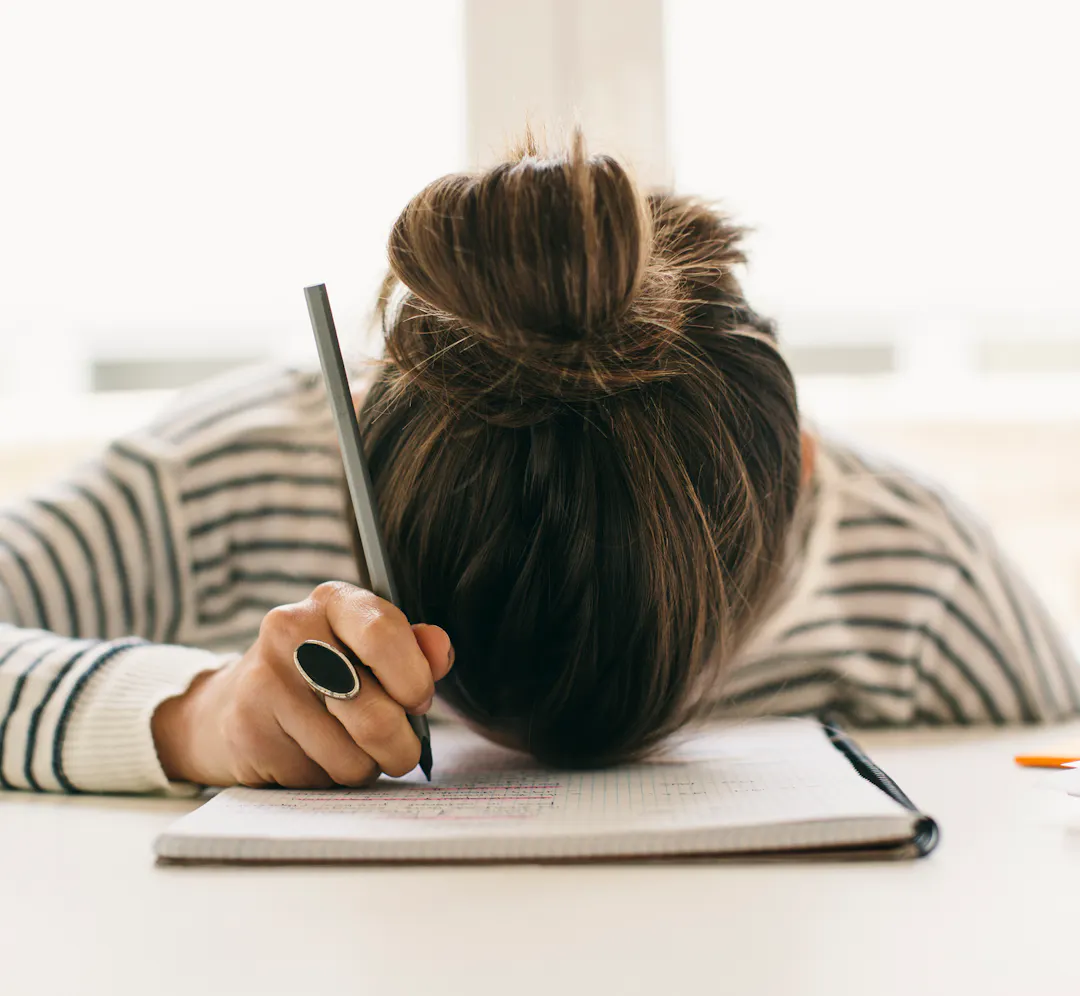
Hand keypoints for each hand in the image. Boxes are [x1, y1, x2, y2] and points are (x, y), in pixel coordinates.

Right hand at [152, 581, 453, 787]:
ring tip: (349, 746)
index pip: (383, 634)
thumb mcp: (370, 650)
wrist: (235, 702)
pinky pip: (317, 778)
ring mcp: (265, 680)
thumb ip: (414, 649)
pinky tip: (310, 753)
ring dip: (364, 766)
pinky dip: (326, 778)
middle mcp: (292, 630)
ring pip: (351, 758)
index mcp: (333, 600)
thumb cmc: (324, 673)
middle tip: (400, 748)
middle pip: (375, 714)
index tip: (419, 700)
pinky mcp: (248, 729)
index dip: (414, 680)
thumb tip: (441, 649)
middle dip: (400, 745)